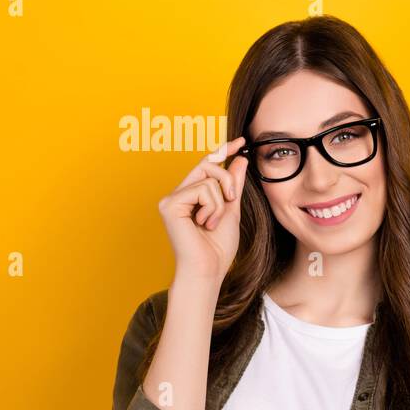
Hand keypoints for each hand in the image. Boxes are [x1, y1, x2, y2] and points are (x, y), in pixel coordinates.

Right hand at [158, 136, 249, 286]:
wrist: (209, 268)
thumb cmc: (218, 246)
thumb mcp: (231, 209)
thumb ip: (233, 185)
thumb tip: (239, 160)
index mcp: (192, 195)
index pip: (207, 165)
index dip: (223, 150)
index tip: (241, 141)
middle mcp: (179, 193)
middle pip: (208, 166)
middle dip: (227, 181)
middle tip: (230, 201)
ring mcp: (171, 198)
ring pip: (208, 179)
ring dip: (220, 203)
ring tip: (211, 223)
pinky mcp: (169, 204)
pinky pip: (201, 189)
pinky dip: (211, 207)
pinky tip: (204, 224)